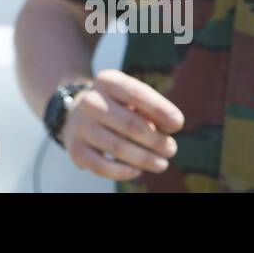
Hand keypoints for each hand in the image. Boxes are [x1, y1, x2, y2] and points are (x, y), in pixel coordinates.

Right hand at [60, 69, 183, 180]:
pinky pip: (102, 167)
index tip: (178, 124)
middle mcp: (90, 101)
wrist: (78, 115)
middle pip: (131, 125)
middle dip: (157, 140)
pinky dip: (124, 172)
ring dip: (146, 159)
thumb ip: (152, 108)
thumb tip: (172, 125)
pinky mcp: (75, 149)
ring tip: (161, 163)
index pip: (137, 94)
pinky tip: (137, 171)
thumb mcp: (133, 97)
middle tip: (171, 149)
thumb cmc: (119, 107)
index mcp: (107, 81)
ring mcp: (80, 126)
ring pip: (119, 148)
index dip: (161, 110)